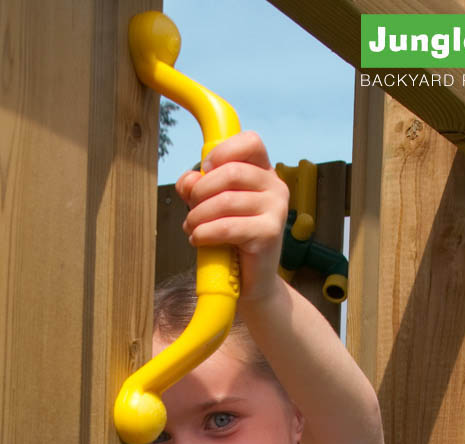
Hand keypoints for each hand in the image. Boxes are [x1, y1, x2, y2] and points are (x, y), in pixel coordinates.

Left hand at [176, 131, 288, 302]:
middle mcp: (276, 187)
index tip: (206, 170)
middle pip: (232, 172)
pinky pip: (228, 226)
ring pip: (226, 201)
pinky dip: (205, 233)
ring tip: (192, 228)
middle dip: (201, 190)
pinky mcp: (270, 234)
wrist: (251, 280)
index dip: (223, 151)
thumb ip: (197, 187)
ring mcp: (277, 210)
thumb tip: (188, 180)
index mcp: (264, 173)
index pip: (251, 141)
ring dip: (198, 216)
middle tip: (191, 209)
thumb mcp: (210, 206)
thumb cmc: (231, 238)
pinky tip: (198, 239)